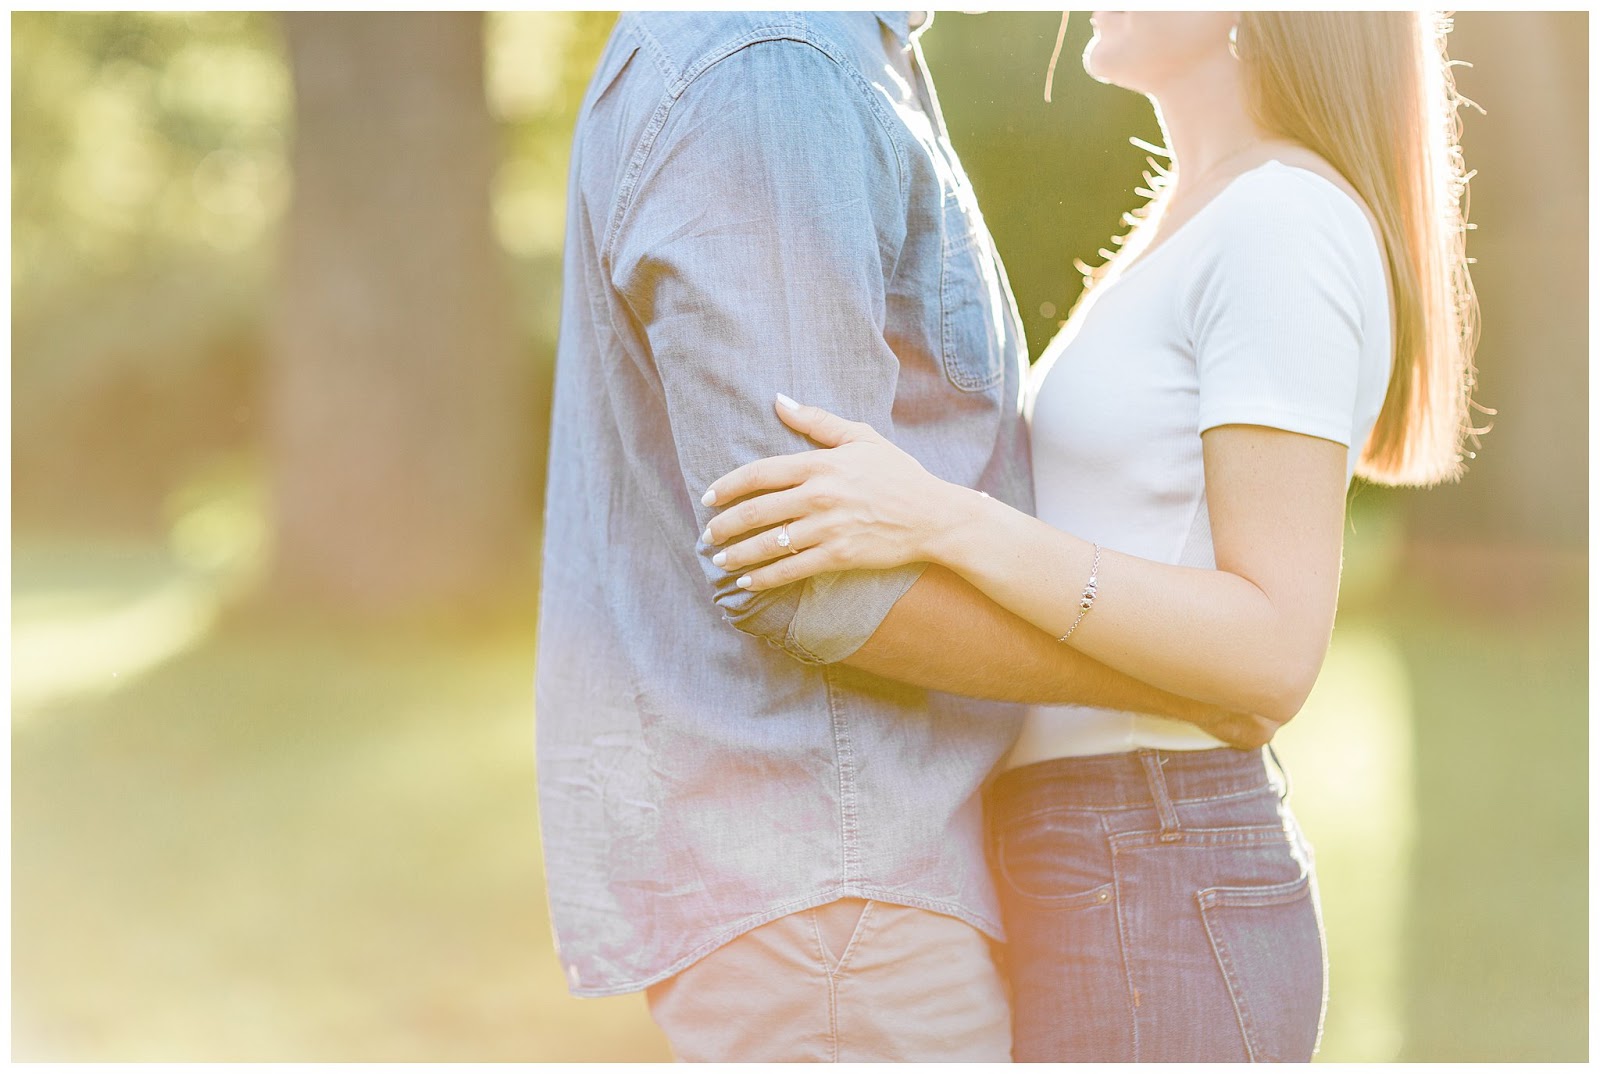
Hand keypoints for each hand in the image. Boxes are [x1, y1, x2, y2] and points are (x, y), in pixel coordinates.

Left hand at [700, 395, 953, 590]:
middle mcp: (819, 495)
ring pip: (769, 543)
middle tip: (707, 535)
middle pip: (757, 511)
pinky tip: (748, 582)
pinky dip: (766, 578)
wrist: (933, 515)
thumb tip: (779, 401)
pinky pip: (792, 569)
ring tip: (720, 560)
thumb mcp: (861, 437)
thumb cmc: (898, 474)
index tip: (708, 498)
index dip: (728, 487)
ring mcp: (828, 528)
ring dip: (738, 554)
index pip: (760, 473)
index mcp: (821, 464)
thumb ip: (817, 421)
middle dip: (724, 525)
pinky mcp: (839, 556)